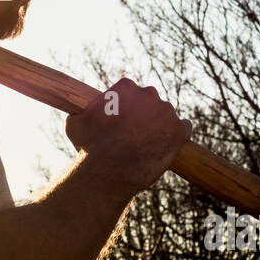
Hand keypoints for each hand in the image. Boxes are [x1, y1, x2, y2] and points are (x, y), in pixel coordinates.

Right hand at [65, 77, 191, 193]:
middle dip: (144, 114)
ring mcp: (166, 111)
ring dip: (160, 126)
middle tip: (134, 134)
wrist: (107, 172)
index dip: (126, 106)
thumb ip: (84, 110)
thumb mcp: (76, 122)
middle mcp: (149, 94)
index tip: (122, 120)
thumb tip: (81, 110)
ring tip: (147, 145)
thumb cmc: (88, 148)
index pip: (131, 91)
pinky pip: (184, 128)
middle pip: (150, 101)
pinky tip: (167, 145)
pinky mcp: (179, 131)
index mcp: (126, 87)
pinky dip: (178, 135)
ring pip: (166, 115)